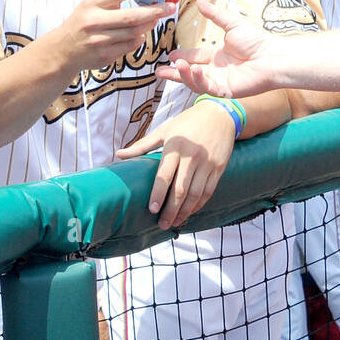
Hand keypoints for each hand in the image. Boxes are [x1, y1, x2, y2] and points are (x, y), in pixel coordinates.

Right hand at [60, 0, 174, 73]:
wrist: (63, 50)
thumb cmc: (83, 21)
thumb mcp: (93, 2)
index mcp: (92, 3)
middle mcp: (94, 21)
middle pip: (131, 16)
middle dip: (155, 11)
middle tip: (171, 6)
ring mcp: (98, 40)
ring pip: (134, 32)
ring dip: (149, 25)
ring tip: (156, 18)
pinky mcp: (104, 56)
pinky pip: (130, 46)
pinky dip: (139, 38)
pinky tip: (140, 33)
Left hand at [116, 98, 235, 229]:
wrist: (220, 114)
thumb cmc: (188, 122)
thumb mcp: (165, 130)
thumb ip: (142, 145)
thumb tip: (119, 154)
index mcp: (175, 147)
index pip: (165, 175)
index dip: (158, 194)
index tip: (152, 209)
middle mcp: (192, 156)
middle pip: (180, 190)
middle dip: (171, 210)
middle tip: (162, 224)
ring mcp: (207, 163)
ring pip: (195, 194)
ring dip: (185, 211)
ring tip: (175, 222)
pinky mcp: (218, 168)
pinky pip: (208, 191)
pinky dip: (199, 204)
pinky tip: (190, 211)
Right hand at [158, 0, 284, 97]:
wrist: (272, 56)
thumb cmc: (257, 41)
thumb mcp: (231, 24)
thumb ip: (214, 14)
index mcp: (218, 56)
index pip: (195, 57)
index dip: (182, 57)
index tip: (169, 55)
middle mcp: (217, 70)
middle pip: (190, 73)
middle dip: (174, 73)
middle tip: (159, 71)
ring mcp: (221, 81)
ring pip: (196, 82)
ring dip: (183, 75)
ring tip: (175, 66)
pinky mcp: (226, 90)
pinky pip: (207, 88)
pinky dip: (198, 80)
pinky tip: (194, 70)